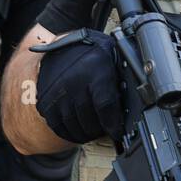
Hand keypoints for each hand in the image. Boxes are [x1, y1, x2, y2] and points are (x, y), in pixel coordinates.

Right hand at [35, 29, 124, 144]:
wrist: (64, 47)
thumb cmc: (94, 54)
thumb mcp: (113, 58)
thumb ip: (122, 81)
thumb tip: (135, 106)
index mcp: (95, 69)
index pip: (105, 105)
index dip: (113, 123)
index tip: (117, 132)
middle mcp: (73, 81)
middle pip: (89, 119)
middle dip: (101, 130)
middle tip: (107, 131)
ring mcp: (57, 92)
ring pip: (74, 126)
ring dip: (86, 134)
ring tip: (94, 132)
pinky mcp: (45, 101)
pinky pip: (58, 126)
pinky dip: (69, 134)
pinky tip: (78, 131)